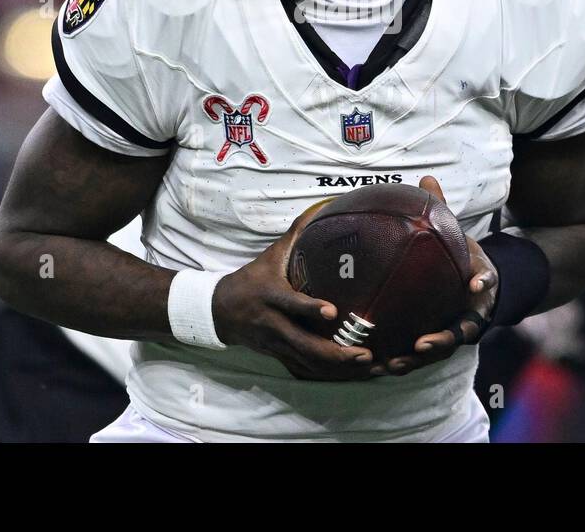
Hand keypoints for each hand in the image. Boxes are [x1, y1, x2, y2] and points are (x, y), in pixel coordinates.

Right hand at [212, 199, 374, 380]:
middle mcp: (273, 324)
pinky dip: (327, 376)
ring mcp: (275, 344)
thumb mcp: (271, 255)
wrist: (219, 311)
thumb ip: (297, 235)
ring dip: (336, 369)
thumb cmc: (251, 280)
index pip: (291, 304)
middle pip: (303, 344)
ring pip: (307, 362)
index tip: (332, 312)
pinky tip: (350, 376)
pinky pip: (304, 370)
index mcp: (271, 296)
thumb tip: (322, 209)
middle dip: (334, 353)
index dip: (310, 309)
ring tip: (365, 365)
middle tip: (363, 353)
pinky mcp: (278, 356)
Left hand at [370, 175, 497, 376]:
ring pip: (440, 350)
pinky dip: (404, 361)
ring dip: (418, 360)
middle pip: (462, 331)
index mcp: (479, 282)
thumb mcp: (454, 233)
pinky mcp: (437, 340)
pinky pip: (421, 355)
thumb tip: (426, 177)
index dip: (483, 281)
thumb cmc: (459, 256)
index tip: (476, 283)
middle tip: (422, 343)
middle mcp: (471, 311)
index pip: (486, 281)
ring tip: (393, 365)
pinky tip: (377, 366)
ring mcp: (455, 329)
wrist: (474, 282)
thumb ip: (441, 209)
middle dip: (442, 340)